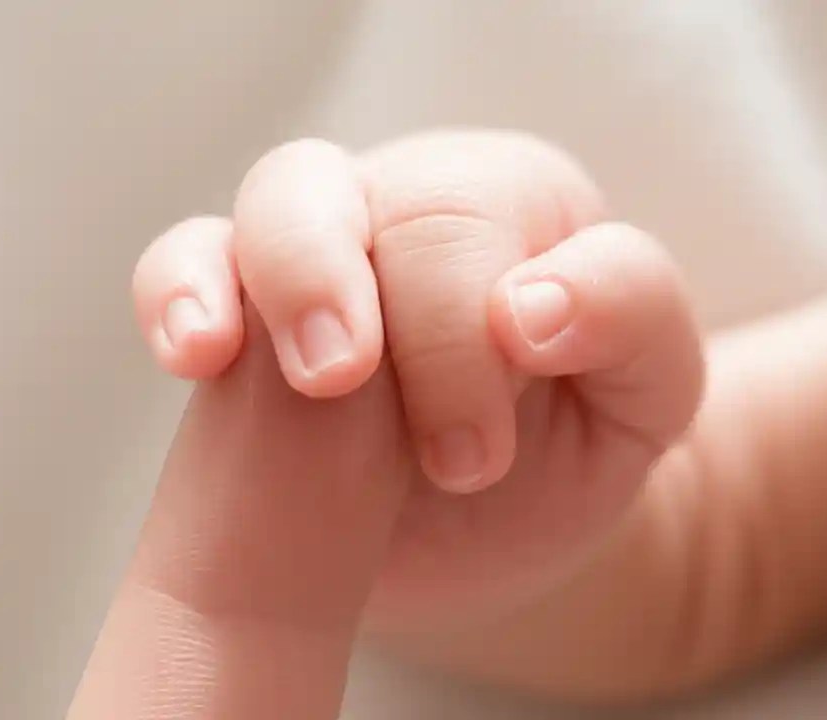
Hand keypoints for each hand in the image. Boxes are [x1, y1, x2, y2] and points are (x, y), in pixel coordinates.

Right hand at [131, 132, 702, 627]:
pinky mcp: (240, 309)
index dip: (459, 336)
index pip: (472, 217)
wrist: (490, 528)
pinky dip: (179, 292)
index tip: (472, 461)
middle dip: (372, 301)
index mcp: (516, 205)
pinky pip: (185, 259)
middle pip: (381, 193)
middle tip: (362, 399)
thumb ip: (633, 317)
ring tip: (311, 378)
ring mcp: (321, 248)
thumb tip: (532, 301)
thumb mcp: (648, 394)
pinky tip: (197, 352)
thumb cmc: (568, 445)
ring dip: (290, 278)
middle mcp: (413, 204)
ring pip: (282, 196)